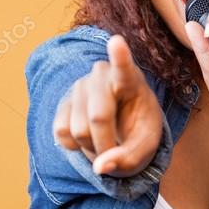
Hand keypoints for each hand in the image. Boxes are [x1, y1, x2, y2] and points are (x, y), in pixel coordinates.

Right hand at [53, 35, 161, 175]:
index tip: (117, 41)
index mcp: (131, 80)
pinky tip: (89, 139)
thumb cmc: (141, 131)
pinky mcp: (62, 103)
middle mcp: (102, 76)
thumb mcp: (146, 147)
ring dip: (92, 149)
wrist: (124, 128)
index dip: (119, 56)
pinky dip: (76, 147)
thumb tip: (100, 168)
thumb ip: (130, 159)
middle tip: (117, 154)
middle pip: (98, 118)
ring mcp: (79, 87)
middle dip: (107, 145)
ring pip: (79, 130)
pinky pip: (62, 133)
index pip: (125, 68)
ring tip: (106, 142)